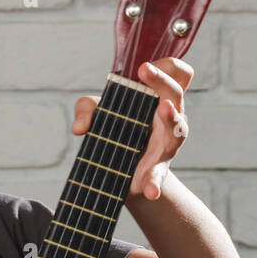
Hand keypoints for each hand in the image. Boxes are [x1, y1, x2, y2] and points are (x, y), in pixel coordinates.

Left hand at [71, 57, 192, 201]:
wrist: (119, 173)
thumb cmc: (115, 133)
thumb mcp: (98, 116)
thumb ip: (86, 110)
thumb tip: (79, 127)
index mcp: (158, 97)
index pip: (176, 73)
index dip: (166, 66)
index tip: (144, 66)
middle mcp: (169, 116)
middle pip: (175, 93)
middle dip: (162, 80)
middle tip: (144, 71)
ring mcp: (166, 143)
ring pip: (177, 128)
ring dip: (171, 117)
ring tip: (163, 109)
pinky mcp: (156, 170)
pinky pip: (159, 176)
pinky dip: (155, 183)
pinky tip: (151, 191)